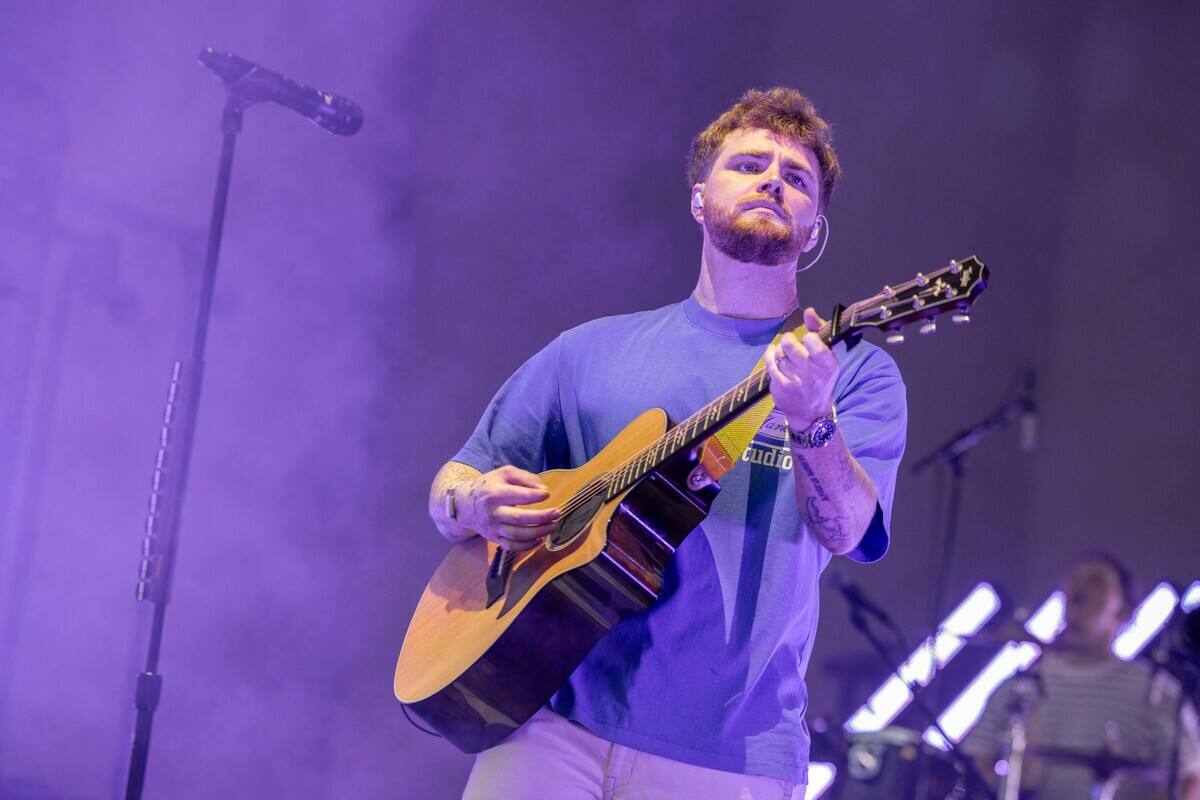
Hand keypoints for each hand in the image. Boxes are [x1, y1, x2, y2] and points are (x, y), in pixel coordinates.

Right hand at [457, 466, 559, 551]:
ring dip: (539, 532)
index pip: (519, 496)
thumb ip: (524, 477)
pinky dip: (528, 546)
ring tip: (553, 526)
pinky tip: (540, 539)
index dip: (536, 496)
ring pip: (518, 535)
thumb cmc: (490, 486)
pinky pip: (512, 547)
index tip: (547, 495)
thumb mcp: (504, 473)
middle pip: (520, 518)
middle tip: (556, 513)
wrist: (466, 505)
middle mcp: (493, 512)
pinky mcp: (494, 539)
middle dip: (541, 517)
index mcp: (495, 493)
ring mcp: (493, 528)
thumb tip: (543, 488)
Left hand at [765, 307, 838, 428]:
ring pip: (779, 353)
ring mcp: (795, 381)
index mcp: (828, 364)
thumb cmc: (820, 377)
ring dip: (780, 351)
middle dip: (788, 340)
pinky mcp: (781, 386)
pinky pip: (770, 363)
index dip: (807, 337)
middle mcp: (812, 373)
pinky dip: (770, 355)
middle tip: (791, 344)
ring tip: (786, 355)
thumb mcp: (827, 356)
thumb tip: (809, 311)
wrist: (811, 411)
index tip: (808, 341)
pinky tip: (773, 354)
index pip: (812, 340)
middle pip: (790, 344)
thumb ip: (819, 331)